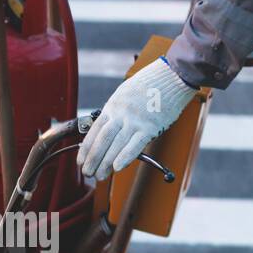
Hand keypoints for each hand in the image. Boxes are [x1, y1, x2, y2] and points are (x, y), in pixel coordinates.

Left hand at [77, 56, 195, 180]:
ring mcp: (135, 120)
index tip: (81, 161)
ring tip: (100, 176)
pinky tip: (117, 168)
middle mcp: (121, 114)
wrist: (172, 76)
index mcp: (112, 106)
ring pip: (115, 145)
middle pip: (102, 140)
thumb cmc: (149, 84)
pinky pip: (135, 144)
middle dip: (93, 159)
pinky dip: (125, 157)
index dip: (86, 149)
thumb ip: (115, 111)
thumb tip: (108, 128)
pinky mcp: (150, 127)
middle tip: (88, 173)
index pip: (94, 131)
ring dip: (105, 163)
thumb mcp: (125, 94)